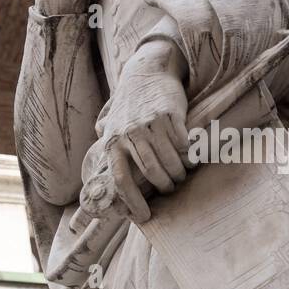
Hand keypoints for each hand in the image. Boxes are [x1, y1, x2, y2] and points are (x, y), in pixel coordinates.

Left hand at [79, 37, 189, 222]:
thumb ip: (107, 142)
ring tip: (182, 174)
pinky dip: (189, 156)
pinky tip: (190, 156)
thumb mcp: (112, 121)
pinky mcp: (169, 115)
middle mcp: (128, 134)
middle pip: (151, 173)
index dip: (132, 202)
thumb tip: (99, 164)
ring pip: (170, 162)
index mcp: (112, 141)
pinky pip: (183, 145)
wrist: (147, 71)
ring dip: (179, 173)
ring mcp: (149, 124)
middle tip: (172, 187)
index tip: (144, 217)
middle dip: (165, 186)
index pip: (121, 179)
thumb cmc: (130, 103)